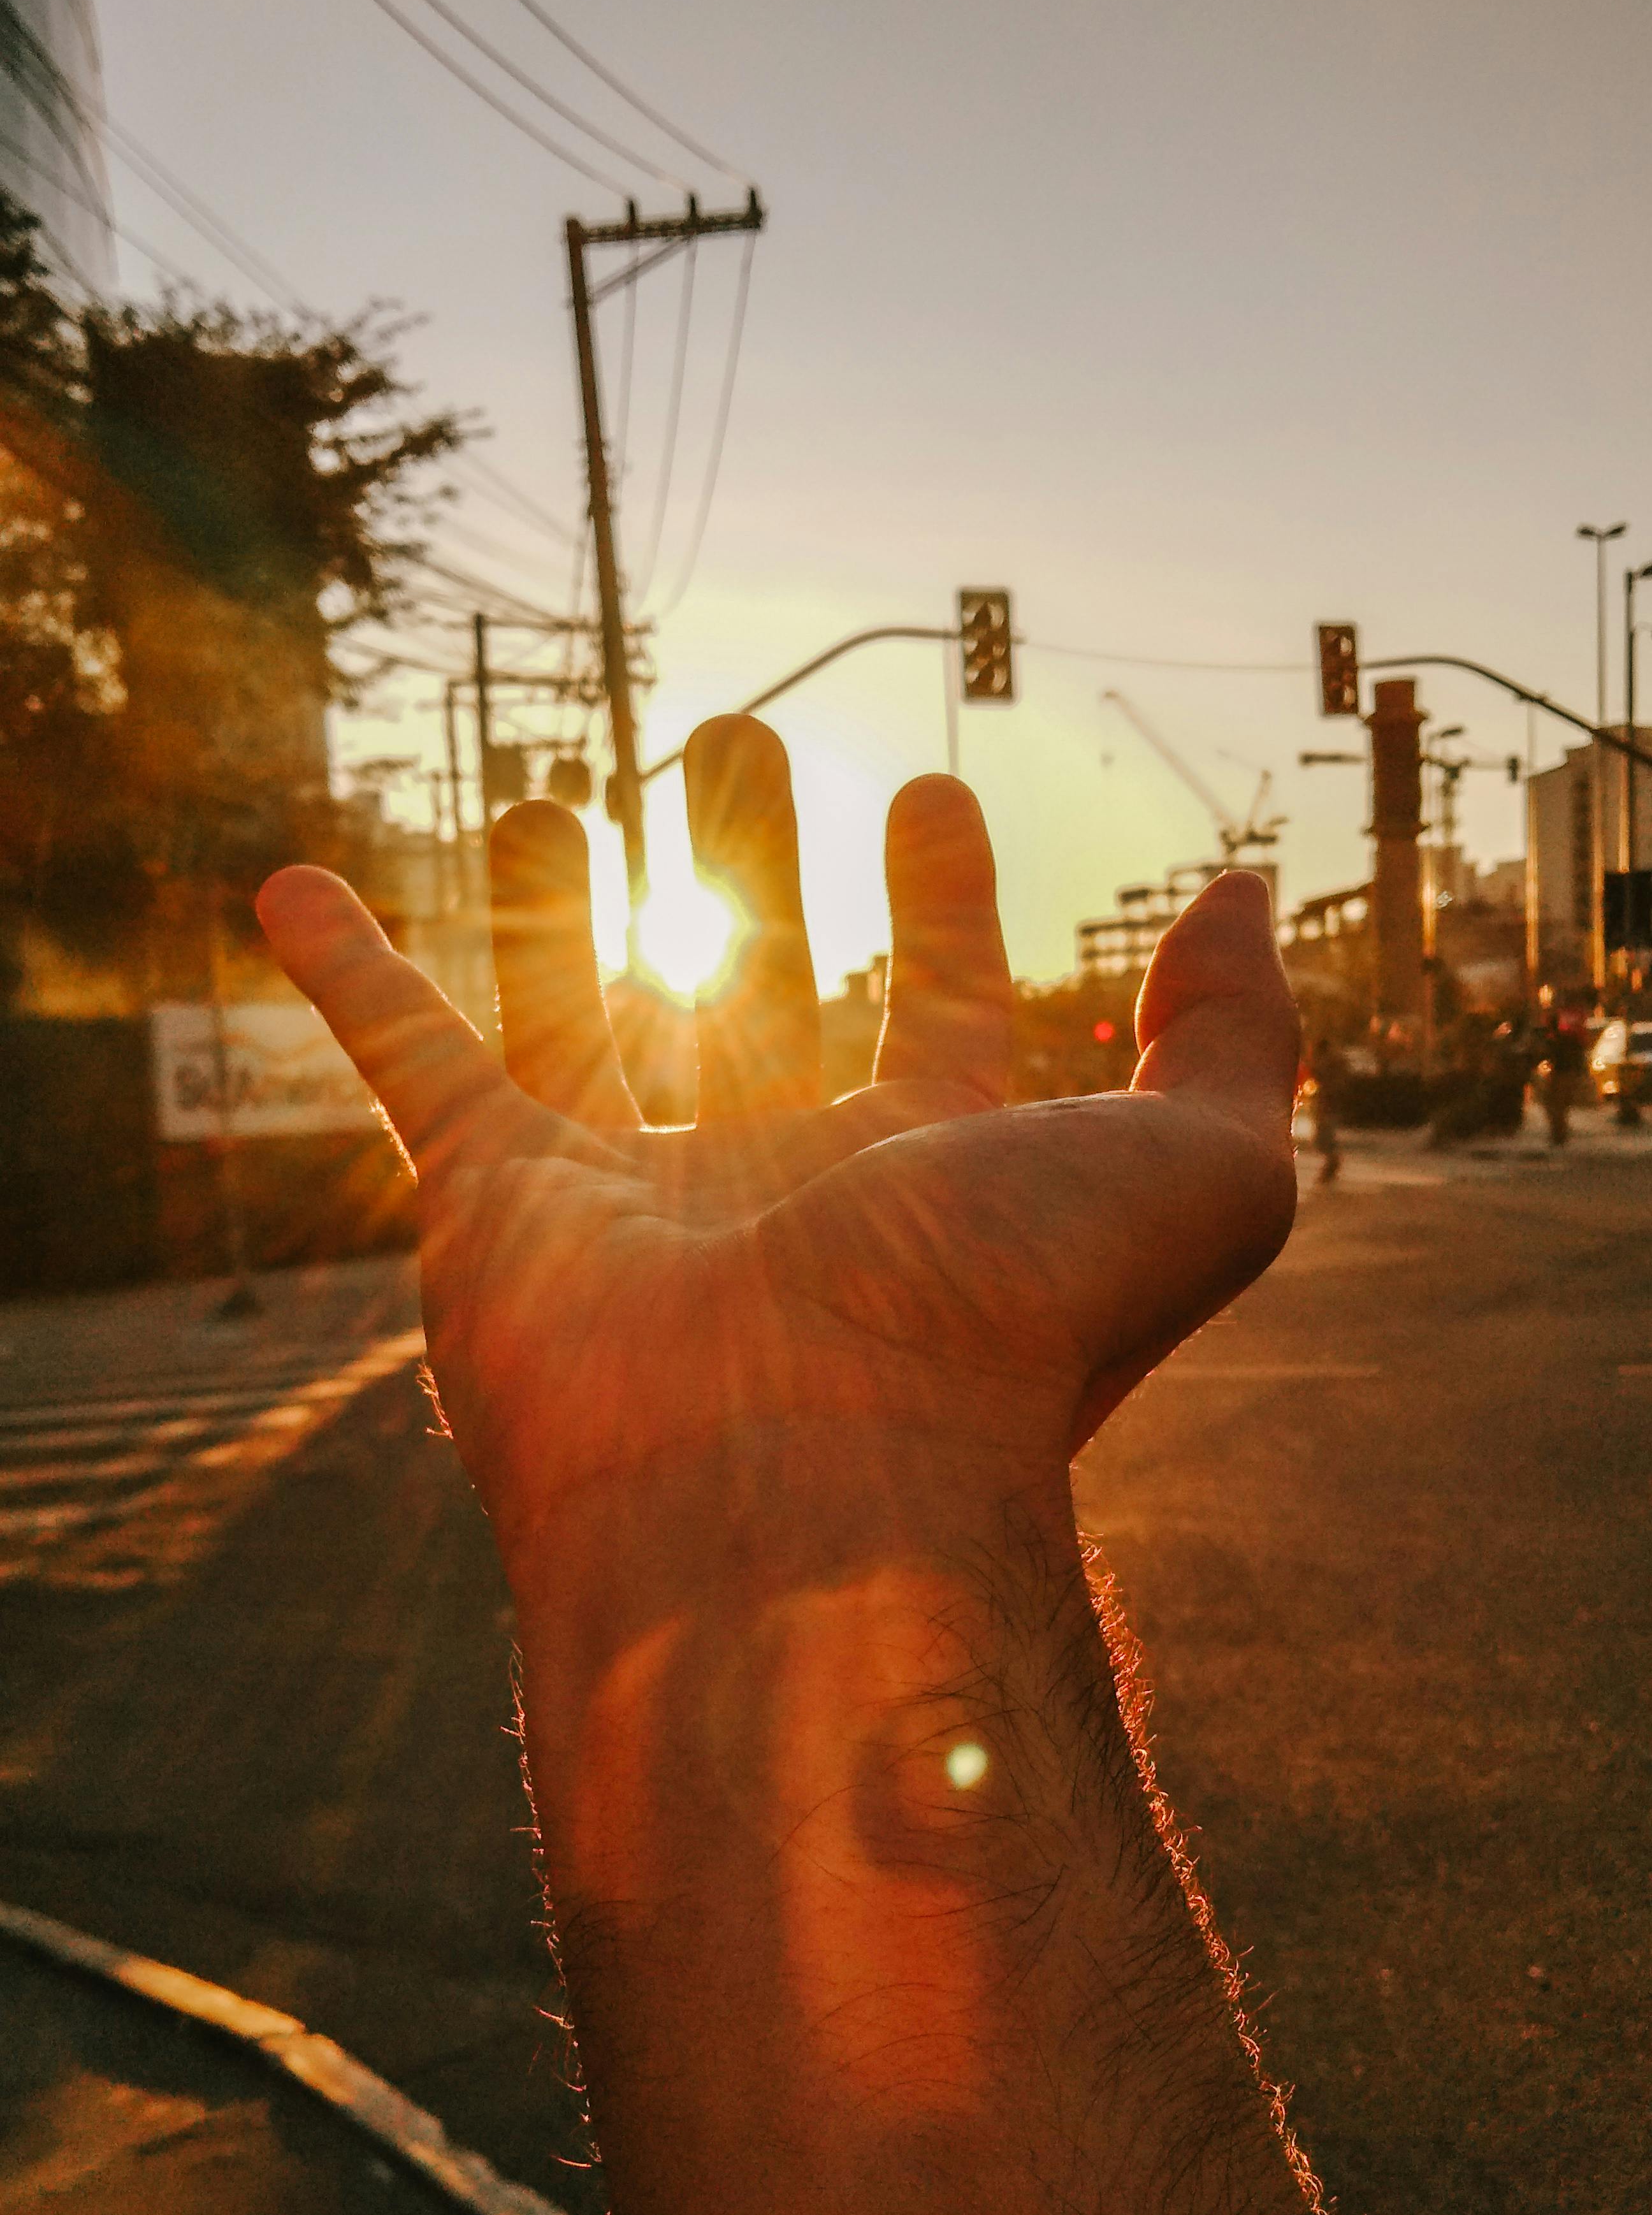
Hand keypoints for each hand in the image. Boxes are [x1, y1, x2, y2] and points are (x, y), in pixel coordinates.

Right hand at [257, 714, 1297, 1581]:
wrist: (804, 1480)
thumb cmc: (1008, 1332)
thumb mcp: (1199, 1173)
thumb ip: (1238, 1034)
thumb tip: (1243, 895)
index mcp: (930, 1171)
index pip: (939, 1009)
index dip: (944, 903)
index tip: (936, 796)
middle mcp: (775, 1184)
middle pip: (757, 983)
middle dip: (754, 857)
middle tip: (743, 734)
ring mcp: (624, 1199)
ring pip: (583, 1011)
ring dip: (568, 900)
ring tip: (566, 783)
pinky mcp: (490, 1209)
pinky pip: (404, 1062)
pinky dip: (348, 975)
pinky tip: (295, 887)